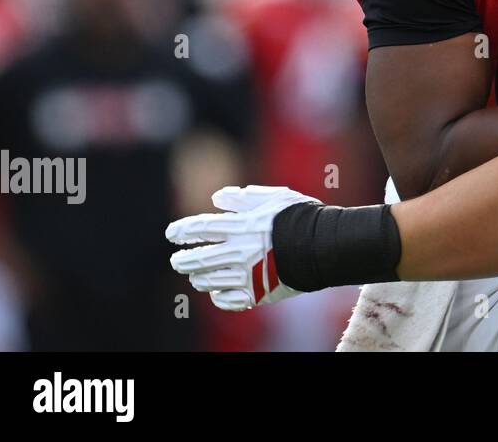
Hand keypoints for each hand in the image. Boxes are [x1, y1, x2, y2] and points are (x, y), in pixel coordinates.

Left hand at [166, 185, 319, 310]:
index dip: (182, 230)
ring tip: (195, 275)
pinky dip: (217, 296)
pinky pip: (227, 301)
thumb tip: (217, 197)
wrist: (326, 247)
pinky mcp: (257, 295)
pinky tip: (216, 292)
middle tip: (177, 260)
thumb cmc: (302, 217)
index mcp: (243, 226)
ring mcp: (247, 276)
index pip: (201, 228)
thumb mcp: (275, 197)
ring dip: (198, 277)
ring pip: (209, 281)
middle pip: (199, 258)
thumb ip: (244, 197)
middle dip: (183, 260)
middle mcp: (240, 252)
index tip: (171, 233)